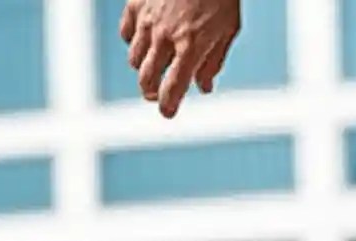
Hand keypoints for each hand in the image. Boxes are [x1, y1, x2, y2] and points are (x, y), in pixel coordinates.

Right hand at [119, 0, 240, 117]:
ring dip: (144, 69)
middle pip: (147, 79)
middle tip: (156, 96)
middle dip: (151, 93)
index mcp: (191, 47)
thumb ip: (214, 61)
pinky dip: (134, 43)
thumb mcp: (228, 29)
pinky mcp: (135, 4)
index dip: (168, 106)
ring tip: (156, 67)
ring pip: (135, 59)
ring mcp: (147, 20)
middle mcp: (165, 37)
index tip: (168, 114)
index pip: (173, 88)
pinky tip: (145, 42)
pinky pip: (127, 34)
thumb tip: (204, 88)